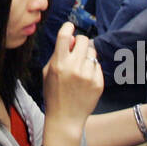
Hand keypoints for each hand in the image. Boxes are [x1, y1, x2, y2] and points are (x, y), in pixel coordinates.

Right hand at [41, 23, 103, 145]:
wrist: (65, 119)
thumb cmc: (54, 94)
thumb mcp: (47, 73)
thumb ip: (57, 54)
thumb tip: (71, 39)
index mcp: (59, 64)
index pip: (65, 36)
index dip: (68, 27)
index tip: (70, 27)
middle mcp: (74, 68)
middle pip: (83, 40)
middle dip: (80, 42)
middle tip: (77, 49)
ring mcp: (88, 76)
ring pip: (92, 52)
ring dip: (86, 55)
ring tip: (80, 68)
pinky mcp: (98, 83)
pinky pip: (97, 65)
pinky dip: (92, 68)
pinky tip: (85, 79)